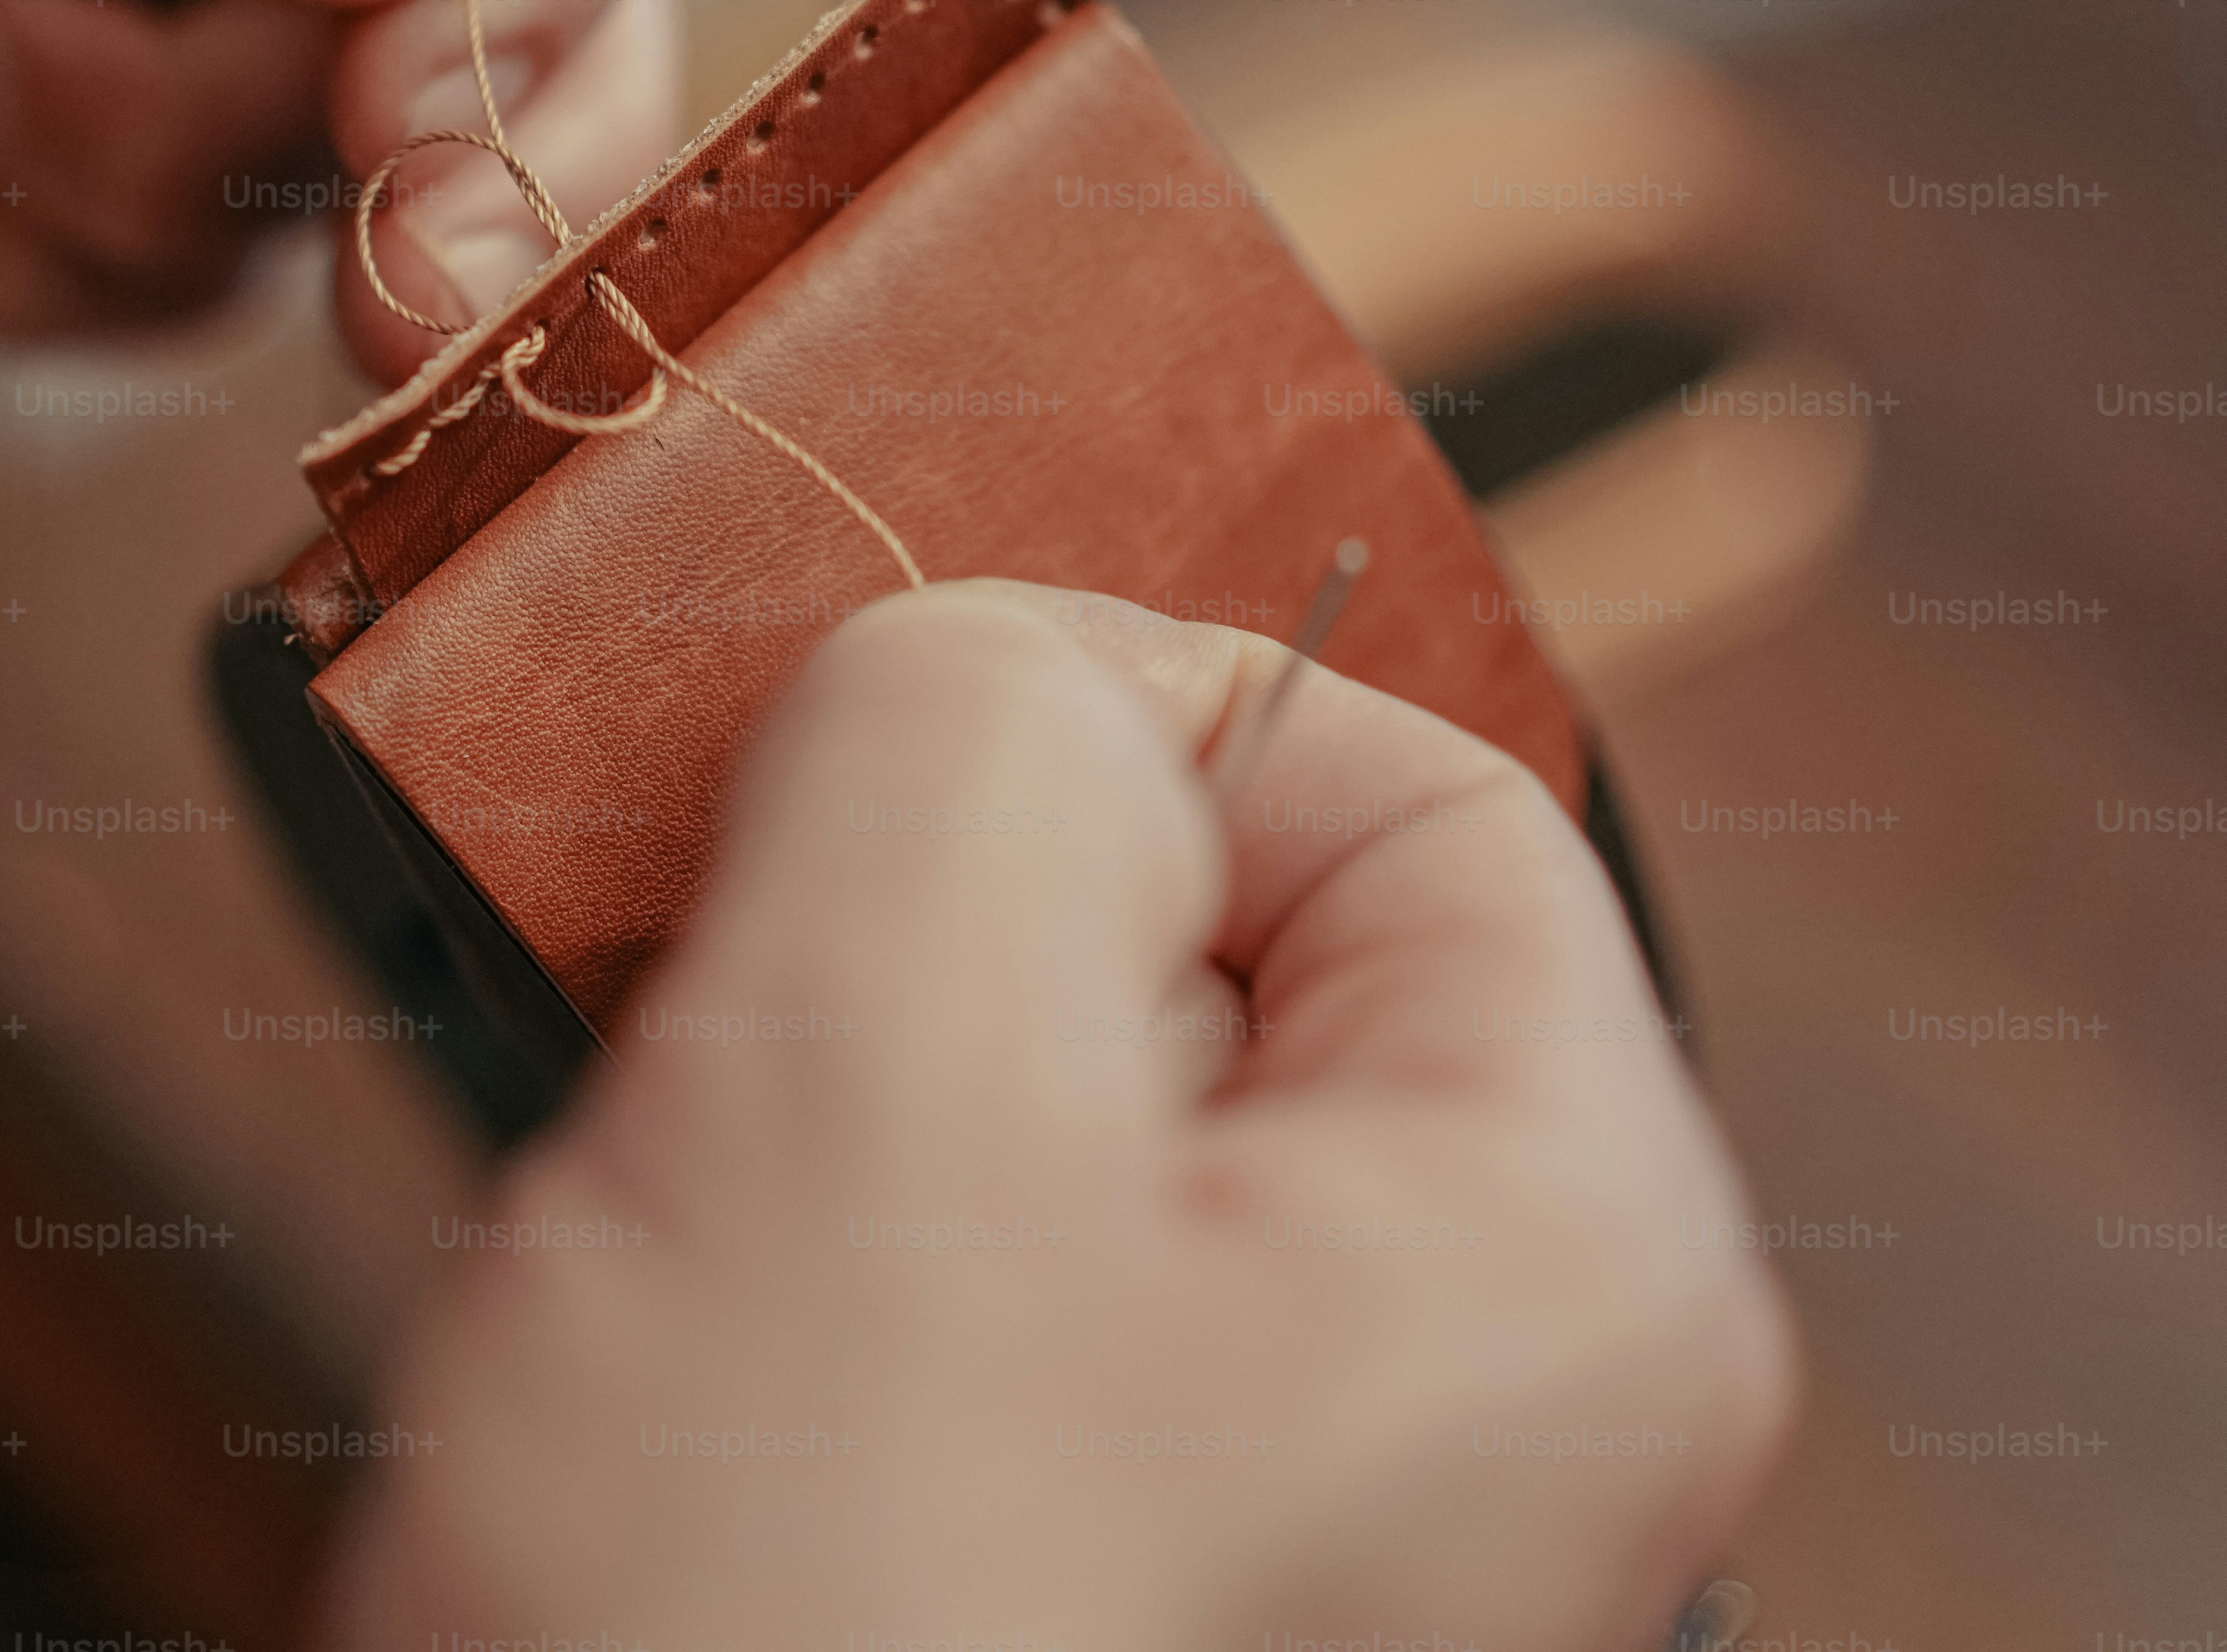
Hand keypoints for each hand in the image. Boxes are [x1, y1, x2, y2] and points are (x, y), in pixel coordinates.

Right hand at [330, 581, 1795, 1651]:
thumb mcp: (876, 1058)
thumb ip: (976, 732)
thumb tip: (994, 666)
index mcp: (1568, 1258)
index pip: (1410, 779)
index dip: (1122, 695)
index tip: (862, 737)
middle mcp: (1473, 1404)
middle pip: (1216, 950)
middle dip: (930, 911)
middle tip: (725, 978)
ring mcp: (1268, 1522)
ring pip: (1048, 1122)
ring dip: (823, 1071)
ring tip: (668, 1191)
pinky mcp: (1064, 1587)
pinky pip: (960, 1299)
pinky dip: (792, 1233)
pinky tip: (658, 1314)